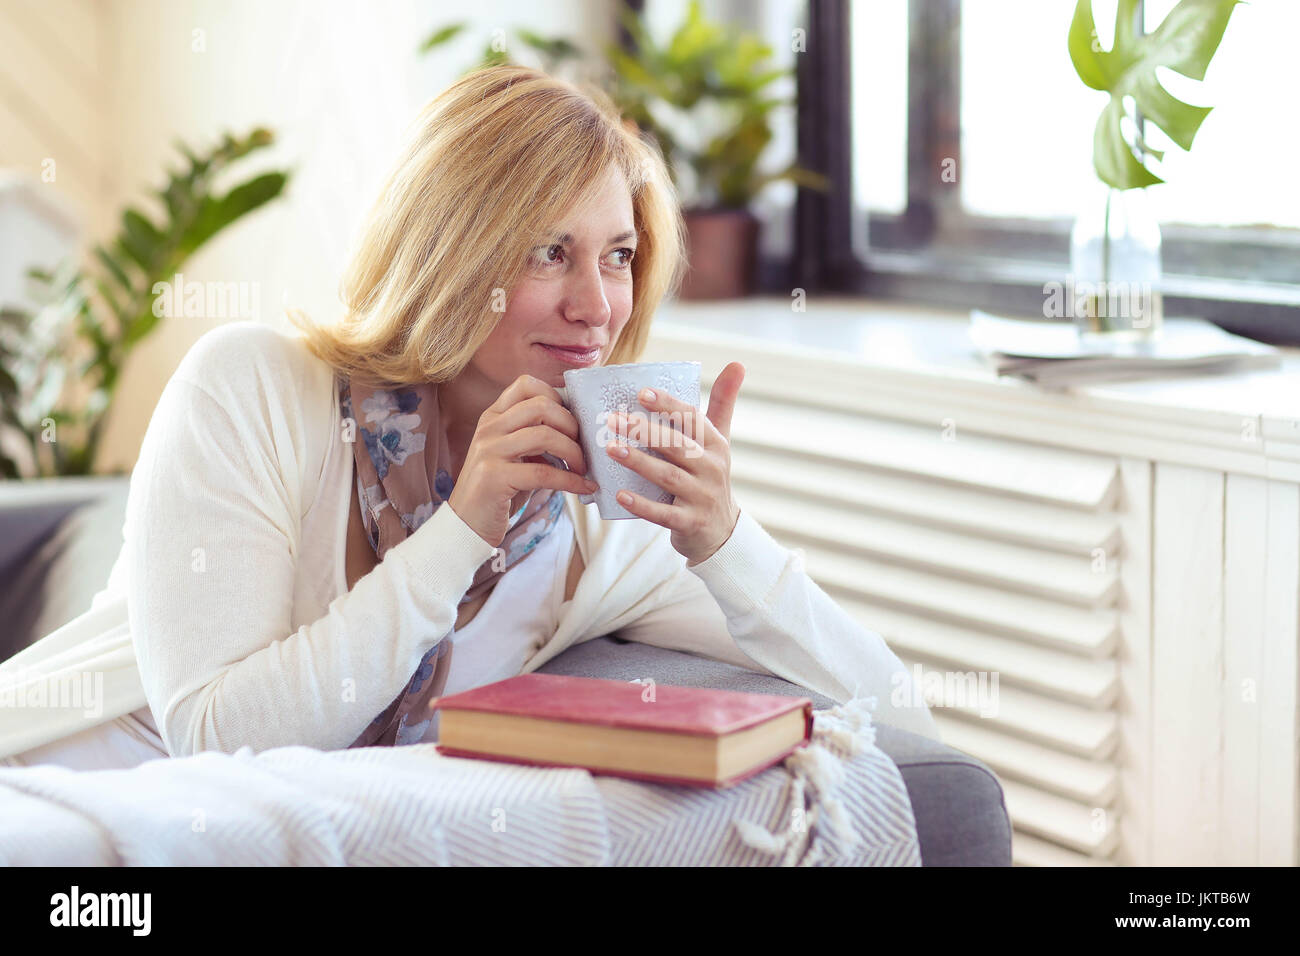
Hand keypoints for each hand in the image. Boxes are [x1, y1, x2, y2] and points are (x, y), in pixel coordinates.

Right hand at [447, 374, 598, 546]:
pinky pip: (543, 473)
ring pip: (545, 436)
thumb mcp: (514, 456)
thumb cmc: (499, 490)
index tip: (573, 420)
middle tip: (584, 447)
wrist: (466, 525)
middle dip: (572, 425)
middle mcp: (489, 429)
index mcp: (493, 417)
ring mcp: (489, 451)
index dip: (557, 396)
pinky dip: (571, 481)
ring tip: (583, 468)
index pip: (526, 385)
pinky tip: (583, 488)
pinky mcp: (494, 478)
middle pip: (541, 406)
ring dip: (574, 453)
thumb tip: (580, 431)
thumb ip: (535, 438)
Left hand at [604, 362, 744, 565]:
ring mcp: (701, 497)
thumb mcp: (720, 441)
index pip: (693, 420)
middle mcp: (711, 469)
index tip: (641, 393)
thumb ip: (722, 403)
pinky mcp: (689, 522)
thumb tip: (737, 363)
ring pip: (668, 476)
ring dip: (639, 462)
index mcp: (716, 445)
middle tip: (613, 419)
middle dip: (645, 431)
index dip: (668, 406)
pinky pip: (663, 513)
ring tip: (611, 449)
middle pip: (677, 445)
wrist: (721, 531)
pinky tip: (620, 493)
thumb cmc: (710, 476)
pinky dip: (641, 505)